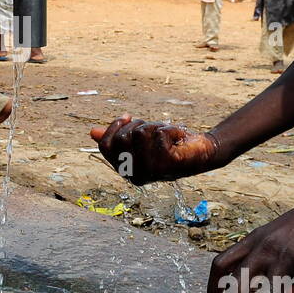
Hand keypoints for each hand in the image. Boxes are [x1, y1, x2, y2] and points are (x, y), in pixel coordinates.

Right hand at [89, 113, 220, 184]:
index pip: (106, 146)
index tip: (128, 117)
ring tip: (167, 136)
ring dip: (155, 127)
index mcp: (126, 171)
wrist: (201, 151)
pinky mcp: (167, 163)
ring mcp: (152, 170)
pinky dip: (170, 129)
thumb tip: (92, 132)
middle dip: (138, 125)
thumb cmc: (170, 145)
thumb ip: (118, 136)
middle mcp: (136, 175)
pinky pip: (159, 133)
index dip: (113, 128)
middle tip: (154, 129)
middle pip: (121, 138)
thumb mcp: (141, 138)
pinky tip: (177, 139)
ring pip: (140, 133)